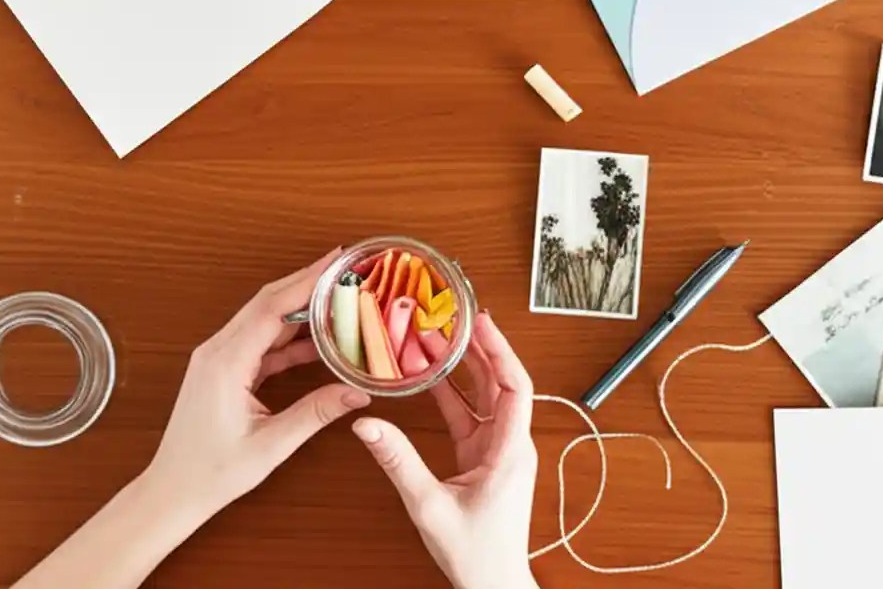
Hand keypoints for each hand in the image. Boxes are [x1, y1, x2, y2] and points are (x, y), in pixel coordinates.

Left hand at [147, 249, 371, 517]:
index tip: (334, 262)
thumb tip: (357, 392)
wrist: (173, 490)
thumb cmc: (211, 472)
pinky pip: (260, 341)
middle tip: (342, 267)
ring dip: (299, 306)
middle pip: (267, 302)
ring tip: (337, 297)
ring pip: (263, 318)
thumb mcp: (271, 445)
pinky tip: (317, 338)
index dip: (305, 281)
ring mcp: (218, 359)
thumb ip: (315, 413)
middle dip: (306, 281)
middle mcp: (217, 352)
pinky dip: (289, 334)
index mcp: (225, 363)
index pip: (271, 308)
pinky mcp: (224, 370)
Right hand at [352, 313, 539, 588]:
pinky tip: (429, 377)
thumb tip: (368, 427)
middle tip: (450, 319)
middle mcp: (510, 444)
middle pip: (499, 383)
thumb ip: (398, 463)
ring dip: (462, 369)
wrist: (493, 583)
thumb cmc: (475, 553)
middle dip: (476, 349)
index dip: (499, 350)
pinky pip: (471, 416)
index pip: (514, 386)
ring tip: (434, 338)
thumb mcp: (429, 506)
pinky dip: (452, 396)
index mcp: (510, 450)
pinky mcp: (485, 458)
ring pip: (484, 397)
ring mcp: (499, 449)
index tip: (481, 322)